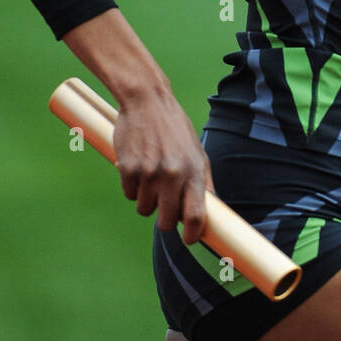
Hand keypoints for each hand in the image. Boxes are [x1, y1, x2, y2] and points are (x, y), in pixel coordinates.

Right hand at [112, 88, 216, 245]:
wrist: (147, 101)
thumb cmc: (175, 128)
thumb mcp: (197, 152)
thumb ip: (204, 182)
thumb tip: (213, 210)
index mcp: (192, 171)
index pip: (195, 215)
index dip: (193, 234)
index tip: (190, 239)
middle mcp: (171, 174)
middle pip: (166, 221)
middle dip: (165, 221)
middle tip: (165, 210)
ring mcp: (148, 172)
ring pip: (144, 209)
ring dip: (146, 201)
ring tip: (151, 178)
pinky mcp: (127, 168)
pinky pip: (128, 194)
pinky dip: (132, 188)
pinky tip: (138, 168)